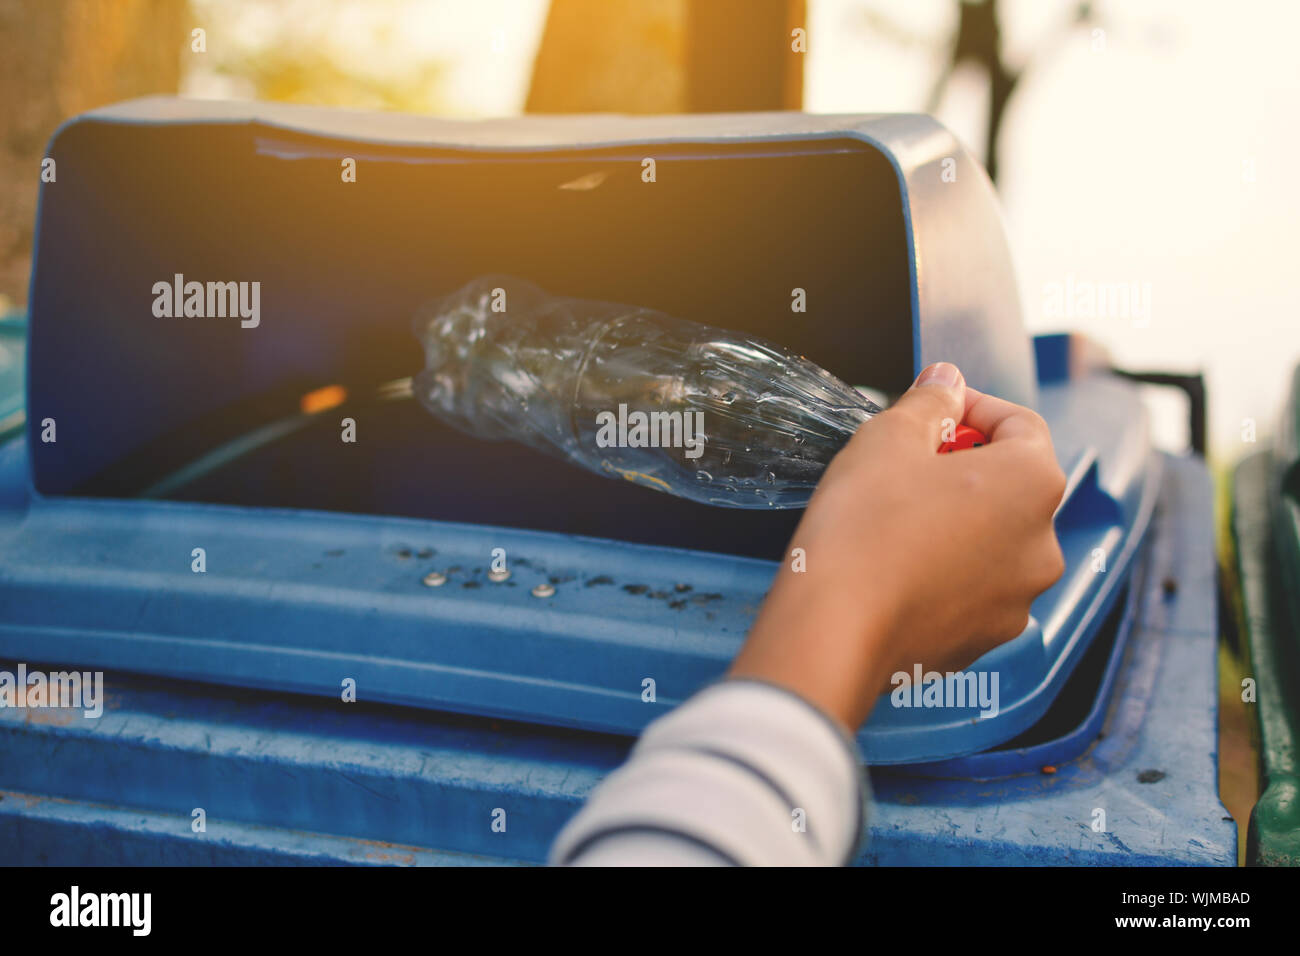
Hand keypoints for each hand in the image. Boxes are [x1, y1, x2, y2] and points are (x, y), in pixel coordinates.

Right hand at [729, 362, 1067, 731]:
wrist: (833, 632)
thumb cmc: (862, 531)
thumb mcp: (888, 438)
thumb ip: (930, 401)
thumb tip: (947, 382)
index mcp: (1033, 483)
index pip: (1021, 423)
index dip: (972, 407)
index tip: (932, 410)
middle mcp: (1042, 545)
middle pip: (1011, 485)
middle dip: (963, 467)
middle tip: (904, 464)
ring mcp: (1017, 600)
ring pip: (992, 541)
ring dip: (955, 521)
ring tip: (893, 519)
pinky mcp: (984, 639)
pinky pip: (971, 589)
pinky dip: (943, 571)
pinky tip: (894, 566)